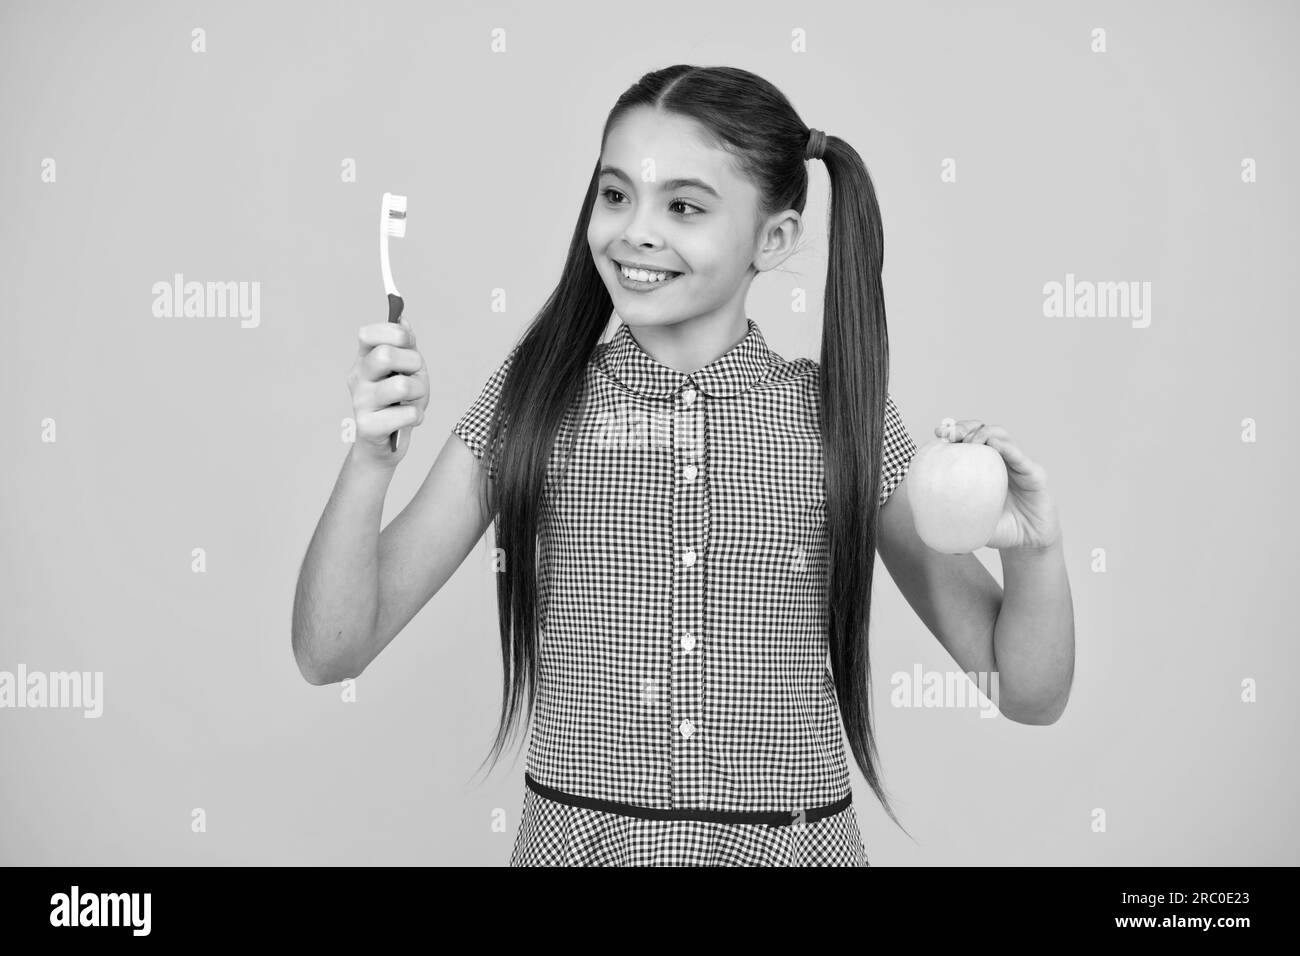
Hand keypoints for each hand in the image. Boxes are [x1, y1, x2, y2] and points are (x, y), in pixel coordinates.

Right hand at [347, 315, 428, 465]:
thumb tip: (403, 319)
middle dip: (412, 363)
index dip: (394, 333)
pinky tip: (409, 419)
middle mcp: (357, 378)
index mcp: (364, 359)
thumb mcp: (407, 369)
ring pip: (401, 385)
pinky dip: (417, 416)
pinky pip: (407, 413)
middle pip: (384, 355)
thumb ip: (406, 345)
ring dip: (420, 393)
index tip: (408, 343)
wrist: (385, 445)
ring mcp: (359, 402)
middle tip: (416, 375)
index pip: (367, 334)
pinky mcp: (368, 427)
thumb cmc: (398, 403)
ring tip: (415, 400)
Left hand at [934, 418, 1060, 551]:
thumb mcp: (970, 523)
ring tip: (970, 441)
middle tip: (951, 434)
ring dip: (984, 433)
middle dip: (965, 426)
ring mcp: (1018, 465)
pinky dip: (1007, 448)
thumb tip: (922, 519)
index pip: (967, 439)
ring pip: (1002, 436)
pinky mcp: (1034, 475)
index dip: (953, 432)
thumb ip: (952, 517)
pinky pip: (1020, 458)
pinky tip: (993, 446)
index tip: (938, 433)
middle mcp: (999, 460)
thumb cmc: (999, 529)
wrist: (1028, 543)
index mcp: (982, 467)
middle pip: (982, 430)